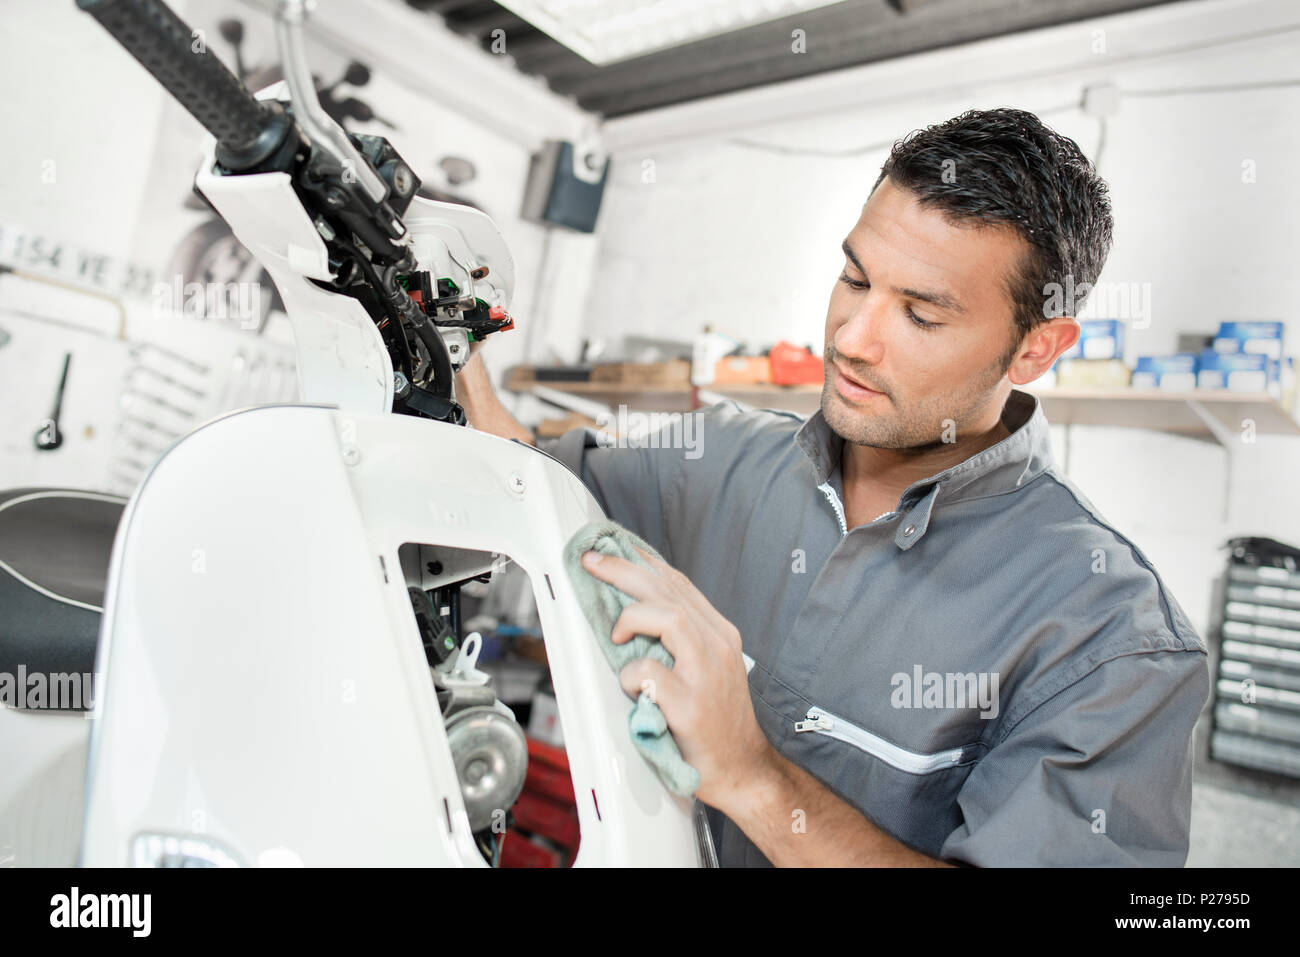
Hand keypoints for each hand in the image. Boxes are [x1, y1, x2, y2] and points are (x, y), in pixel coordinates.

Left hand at [580, 546, 775, 810]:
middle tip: (592, 562)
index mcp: (719, 633)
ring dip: (634, 617)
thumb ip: (680, 639)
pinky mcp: (692, 704)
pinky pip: (652, 672)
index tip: (614, 549)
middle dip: (624, 570)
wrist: (742, 768)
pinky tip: (633, 686)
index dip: (643, 562)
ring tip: (617, 632)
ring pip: (670, 618)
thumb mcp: (707, 667)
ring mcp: (707, 674)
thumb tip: (635, 610)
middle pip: (668, 591)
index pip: (678, 583)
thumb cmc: (716, 720)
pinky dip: (633, 674)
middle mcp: (716, 646)